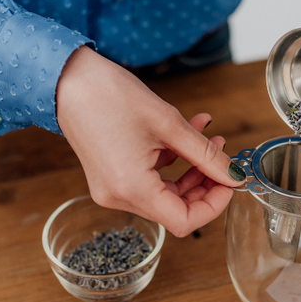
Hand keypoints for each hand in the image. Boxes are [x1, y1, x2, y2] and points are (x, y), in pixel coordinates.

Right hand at [55, 47, 245, 236]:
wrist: (66, 79)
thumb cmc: (108, 96)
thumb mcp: (168, 124)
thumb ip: (205, 154)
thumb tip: (233, 175)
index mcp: (131, 189)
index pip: (185, 222)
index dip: (214, 205)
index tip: (230, 181)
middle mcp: (118, 197)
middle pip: (175, 209)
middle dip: (205, 184)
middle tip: (224, 159)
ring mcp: (111, 189)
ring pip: (165, 194)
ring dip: (191, 170)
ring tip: (211, 139)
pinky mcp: (110, 177)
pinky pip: (149, 179)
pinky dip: (172, 161)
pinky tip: (188, 133)